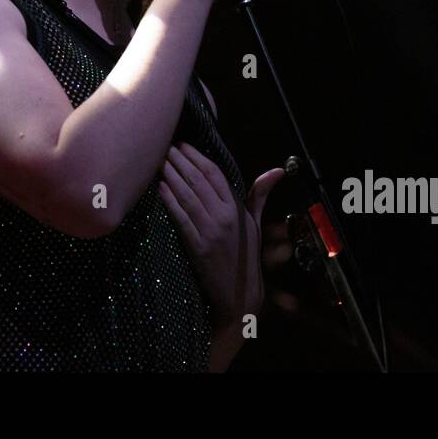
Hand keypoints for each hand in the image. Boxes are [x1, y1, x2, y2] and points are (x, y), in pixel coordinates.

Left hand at [158, 141, 285, 331]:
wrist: (239, 293)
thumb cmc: (246, 254)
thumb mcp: (255, 223)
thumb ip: (260, 194)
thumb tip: (277, 170)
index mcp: (237, 209)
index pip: (215, 174)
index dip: (198, 157)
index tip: (183, 145)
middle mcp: (224, 217)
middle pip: (198, 181)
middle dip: (180, 161)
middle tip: (165, 147)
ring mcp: (210, 232)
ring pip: (187, 196)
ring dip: (171, 176)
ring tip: (159, 161)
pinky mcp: (197, 247)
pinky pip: (180, 218)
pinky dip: (169, 201)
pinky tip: (159, 188)